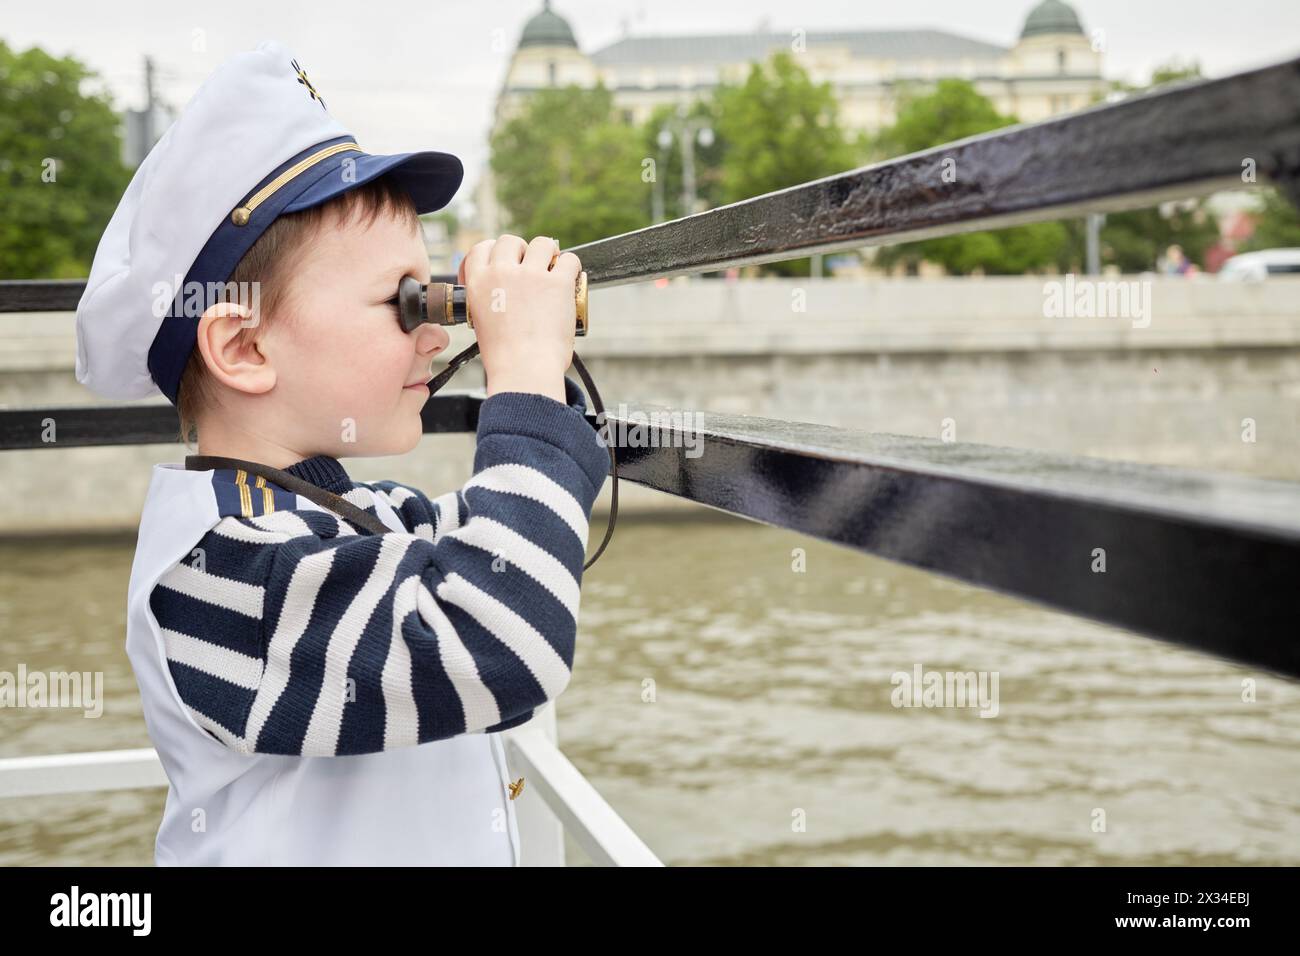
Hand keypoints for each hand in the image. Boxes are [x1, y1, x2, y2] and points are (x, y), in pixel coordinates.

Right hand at [460, 234, 581, 402]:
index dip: (493, 252)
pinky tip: (571, 278)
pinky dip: (572, 266)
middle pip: (511, 240)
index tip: (502, 264)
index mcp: (478, 282)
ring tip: (552, 269)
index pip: (481, 248)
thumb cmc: (505, 357)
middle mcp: (502, 272)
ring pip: (542, 243)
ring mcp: (531, 275)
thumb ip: (489, 301)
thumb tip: (505, 295)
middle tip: (530, 267)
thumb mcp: (482, 322)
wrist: (524, 369)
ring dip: (548, 253)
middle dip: (522, 251)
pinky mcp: (558, 283)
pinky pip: (569, 260)